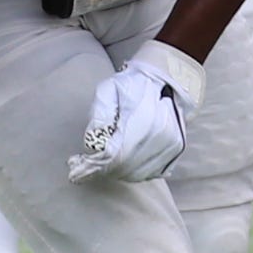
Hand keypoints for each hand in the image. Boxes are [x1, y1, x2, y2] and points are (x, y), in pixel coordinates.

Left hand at [69, 41, 201, 181]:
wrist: (165, 79)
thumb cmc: (132, 84)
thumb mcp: (108, 90)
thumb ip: (99, 115)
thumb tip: (92, 145)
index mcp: (143, 121)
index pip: (115, 156)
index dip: (95, 167)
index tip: (76, 171)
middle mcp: (160, 137)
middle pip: (125, 168)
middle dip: (103, 170)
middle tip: (86, 165)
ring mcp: (171, 145)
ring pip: (137, 173)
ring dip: (118, 172)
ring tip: (105, 162)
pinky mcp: (176, 150)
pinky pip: (151, 172)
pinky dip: (134, 171)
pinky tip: (123, 161)